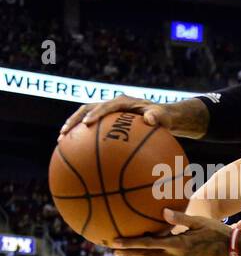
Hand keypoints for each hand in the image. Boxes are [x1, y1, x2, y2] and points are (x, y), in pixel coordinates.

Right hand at [59, 96, 207, 139]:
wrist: (161, 117)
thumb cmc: (163, 118)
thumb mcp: (163, 117)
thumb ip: (157, 116)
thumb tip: (150, 119)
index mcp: (122, 102)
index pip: (106, 106)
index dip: (96, 114)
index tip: (88, 123)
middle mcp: (111, 105)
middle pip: (86, 109)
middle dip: (74, 121)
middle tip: (64, 133)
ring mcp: (106, 113)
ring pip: (83, 118)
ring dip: (72, 128)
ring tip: (61, 142)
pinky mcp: (105, 122)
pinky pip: (91, 130)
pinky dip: (82, 139)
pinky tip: (74, 154)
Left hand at [112, 209, 233, 255]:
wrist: (238, 254)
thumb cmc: (221, 234)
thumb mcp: (201, 222)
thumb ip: (181, 218)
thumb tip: (163, 212)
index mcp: (178, 245)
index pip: (148, 245)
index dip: (130, 244)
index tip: (114, 243)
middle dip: (130, 254)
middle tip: (114, 253)